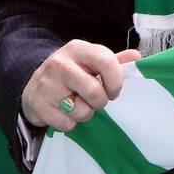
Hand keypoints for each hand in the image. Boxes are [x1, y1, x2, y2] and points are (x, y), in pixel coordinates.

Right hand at [21, 40, 140, 131]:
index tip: (114, 91)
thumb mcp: (91, 62)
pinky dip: (70, 123)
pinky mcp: (37, 104)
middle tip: (95, 100)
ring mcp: (46, 84)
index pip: (106, 62)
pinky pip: (66, 124)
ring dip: (84, 113)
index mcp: (78, 49)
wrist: (35, 85)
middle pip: (94, 91)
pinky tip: (64, 112)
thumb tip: (137, 57)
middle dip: (100, 101)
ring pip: (81, 111)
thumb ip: (115, 61)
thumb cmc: (73, 73)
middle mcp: (59, 63)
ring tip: (77, 104)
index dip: (116, 81)